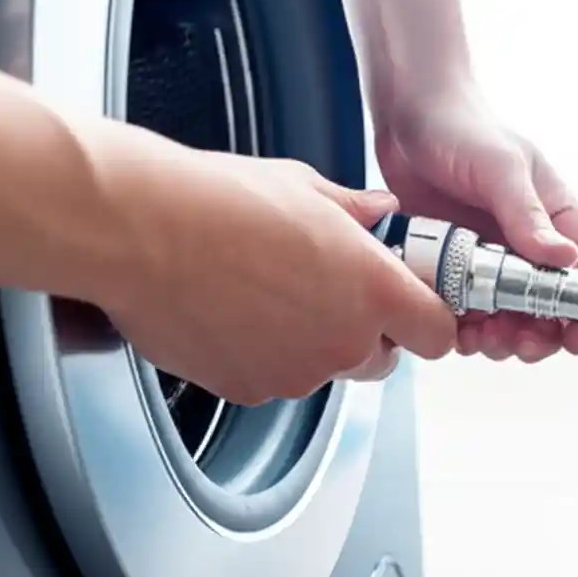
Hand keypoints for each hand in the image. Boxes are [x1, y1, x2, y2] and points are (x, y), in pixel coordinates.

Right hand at [79, 120, 456, 404]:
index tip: (411, 307)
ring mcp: (295, 374)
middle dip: (364, 334)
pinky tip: (232, 313)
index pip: (437, 334)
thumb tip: (378, 209)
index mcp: (373, 289)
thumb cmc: (218, 201)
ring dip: (308, 343)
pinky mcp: (248, 390)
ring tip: (263, 293)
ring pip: (323, 369)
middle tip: (325, 292)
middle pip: (382, 360)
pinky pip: (272, 379)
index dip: (425, 321)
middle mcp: (342, 341)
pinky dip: (261, 356)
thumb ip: (355, 209)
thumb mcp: (304, 186)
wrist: (140, 229)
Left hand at [374, 85, 577, 362]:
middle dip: (538, 338)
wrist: (408, 118)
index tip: (575, 340)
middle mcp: (530, 249)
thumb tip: (566, 259)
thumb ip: (528, 215)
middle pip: (552, 314)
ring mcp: (491, 263)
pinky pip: (466, 315)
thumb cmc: (464, 129)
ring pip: (509, 322)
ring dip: (499, 339)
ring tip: (479, 335)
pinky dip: (462, 330)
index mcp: (560, 222)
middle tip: (514, 340)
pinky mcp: (454, 270)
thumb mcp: (501, 168)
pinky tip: (450, 325)